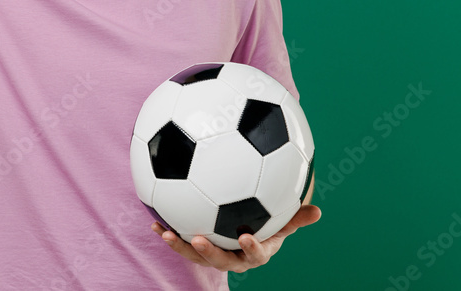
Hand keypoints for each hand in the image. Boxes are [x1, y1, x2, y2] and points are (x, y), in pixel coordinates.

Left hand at [150, 204, 321, 272]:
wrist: (246, 234)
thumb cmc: (267, 224)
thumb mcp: (282, 221)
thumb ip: (295, 218)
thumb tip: (318, 211)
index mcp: (255, 252)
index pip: (256, 254)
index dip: (252, 248)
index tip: (245, 237)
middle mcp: (234, 257)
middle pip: (222, 261)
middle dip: (209, 252)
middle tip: (197, 239)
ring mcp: (214, 254)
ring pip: (196, 255)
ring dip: (180, 246)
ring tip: (166, 234)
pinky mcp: (196, 248)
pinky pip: (181, 244)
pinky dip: (168, 234)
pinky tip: (153, 223)